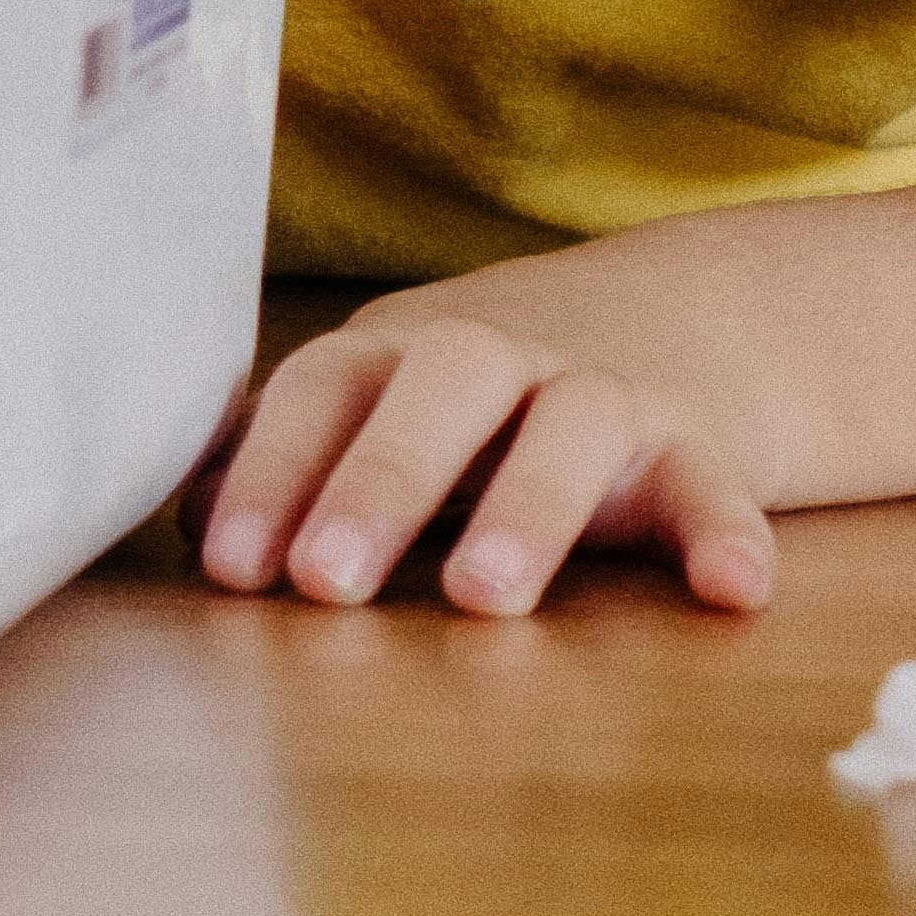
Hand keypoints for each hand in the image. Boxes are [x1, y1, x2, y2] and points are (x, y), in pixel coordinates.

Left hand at [199, 248, 773, 623]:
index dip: (271, 472)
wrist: (673, 320)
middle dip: (379, 482)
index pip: (322, 390)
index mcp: (400, 351)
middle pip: (440, 389)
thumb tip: (182, 515)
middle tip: (327, 582)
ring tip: (485, 594)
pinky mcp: (700, 446)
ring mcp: (603, 395)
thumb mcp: (380, 402)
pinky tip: (733, 590)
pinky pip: (716, 485)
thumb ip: (290, 454)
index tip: (230, 567)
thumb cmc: (474, 393)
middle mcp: (499, 358)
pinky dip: (727, 532)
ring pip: (572, 429)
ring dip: (528, 507)